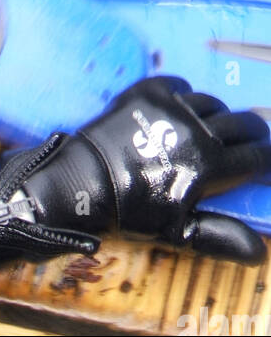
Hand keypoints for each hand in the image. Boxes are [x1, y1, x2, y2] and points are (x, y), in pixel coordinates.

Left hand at [24, 76, 270, 262]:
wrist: (84, 182)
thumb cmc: (131, 212)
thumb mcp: (178, 232)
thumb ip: (221, 236)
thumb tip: (260, 251)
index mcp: (209, 164)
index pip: (253, 155)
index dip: (265, 157)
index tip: (267, 157)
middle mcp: (195, 129)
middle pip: (240, 122)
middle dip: (252, 130)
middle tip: (252, 135)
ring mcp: (170, 107)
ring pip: (209, 101)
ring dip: (218, 113)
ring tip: (214, 123)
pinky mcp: (145, 91)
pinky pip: (178, 85)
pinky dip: (185, 94)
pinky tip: (181, 106)